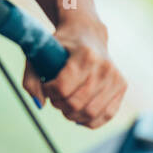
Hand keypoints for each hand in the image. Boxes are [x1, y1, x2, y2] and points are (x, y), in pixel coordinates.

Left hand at [23, 14, 126, 128]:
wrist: (88, 32)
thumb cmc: (61, 44)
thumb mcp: (40, 53)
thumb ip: (31, 79)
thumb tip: (40, 104)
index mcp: (85, 55)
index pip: (63, 88)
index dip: (49, 92)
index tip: (47, 85)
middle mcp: (104, 66)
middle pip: (75, 103)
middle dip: (59, 104)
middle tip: (55, 96)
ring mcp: (115, 77)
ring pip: (90, 113)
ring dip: (72, 114)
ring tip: (65, 104)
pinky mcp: (122, 86)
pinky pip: (106, 115)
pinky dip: (89, 120)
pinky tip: (79, 114)